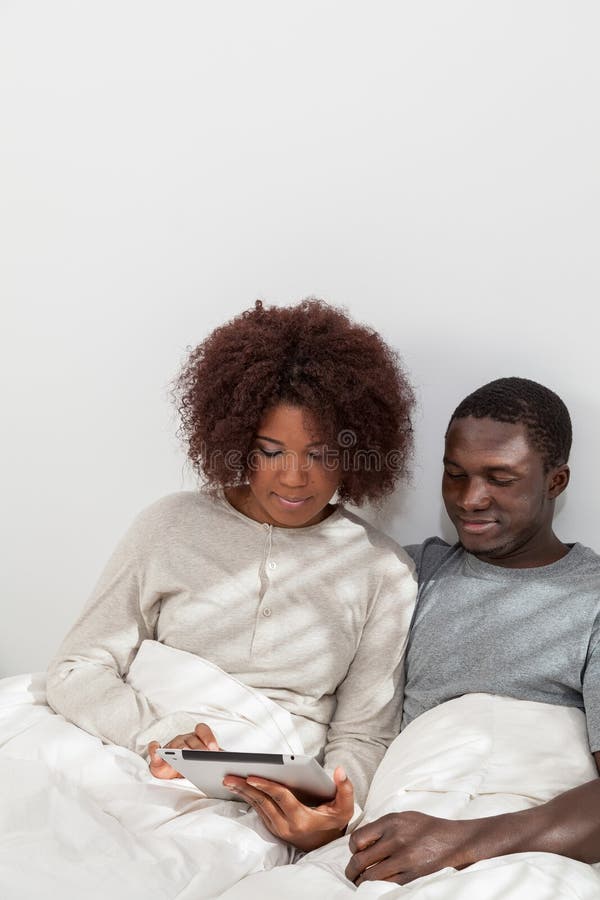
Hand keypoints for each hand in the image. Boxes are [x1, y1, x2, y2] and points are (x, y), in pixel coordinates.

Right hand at [148, 722, 220, 779]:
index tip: (214, 748)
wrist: (171, 775)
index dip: (208, 737)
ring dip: (181, 750)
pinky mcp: (158, 755)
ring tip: (185, 758)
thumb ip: (215, 759)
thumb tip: (226, 760)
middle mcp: (184, 739)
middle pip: (191, 740)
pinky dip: (154, 749)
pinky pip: (154, 748)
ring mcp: (171, 746)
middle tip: (203, 758)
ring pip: (177, 744)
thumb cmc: (190, 767)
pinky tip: (157, 751)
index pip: (202, 730)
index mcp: (196, 738)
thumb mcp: (205, 762)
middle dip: (198, 749)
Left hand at [223, 765, 354, 851]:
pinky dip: (247, 798)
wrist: (326, 842)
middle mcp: (286, 826)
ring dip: (242, 793)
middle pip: (262, 803)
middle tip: (228, 775)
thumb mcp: (345, 808)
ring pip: (257, 807)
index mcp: (301, 818)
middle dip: (245, 788)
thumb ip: (345, 789)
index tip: (252, 775)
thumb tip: (339, 770)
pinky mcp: (273, 828)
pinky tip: (238, 787)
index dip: (267, 786)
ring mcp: (277, 829)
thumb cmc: (334, 821)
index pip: (281, 798)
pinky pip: (257, 811)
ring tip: (228, 779)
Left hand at [345, 811, 477, 885]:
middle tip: (351, 874)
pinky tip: (377, 886)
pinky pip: (387, 885)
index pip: (357, 838)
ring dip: (362, 882)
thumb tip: (362, 840)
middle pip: (360, 861)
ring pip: (370, 877)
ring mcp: (404, 859)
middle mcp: (395, 839)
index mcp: (391, 821)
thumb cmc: (429, 828)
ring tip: (361, 883)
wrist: (456, 841)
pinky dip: (378, 887)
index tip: (354, 853)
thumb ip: (383, 826)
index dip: (351, 849)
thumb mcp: (405, 817)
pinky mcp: (412, 876)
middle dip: (351, 871)